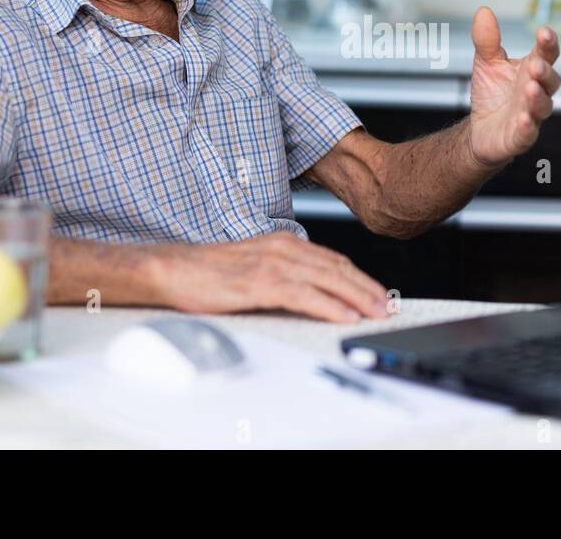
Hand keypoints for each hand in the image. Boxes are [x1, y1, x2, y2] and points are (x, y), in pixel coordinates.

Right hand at [154, 232, 390, 323]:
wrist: (172, 268)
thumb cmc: (208, 271)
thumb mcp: (254, 265)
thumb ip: (283, 273)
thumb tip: (310, 292)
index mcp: (283, 243)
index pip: (333, 261)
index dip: (360, 278)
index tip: (378, 293)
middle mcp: (283, 248)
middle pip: (337, 269)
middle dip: (367, 288)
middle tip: (388, 305)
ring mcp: (272, 264)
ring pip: (327, 280)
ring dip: (357, 298)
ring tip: (376, 312)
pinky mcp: (260, 282)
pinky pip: (303, 295)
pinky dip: (329, 306)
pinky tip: (344, 316)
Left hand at [466, 7, 560, 167]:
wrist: (479, 129)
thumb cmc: (492, 93)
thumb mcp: (486, 62)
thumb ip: (487, 39)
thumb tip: (483, 11)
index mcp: (532, 69)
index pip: (546, 54)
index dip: (548, 44)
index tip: (544, 32)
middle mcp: (537, 91)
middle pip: (549, 81)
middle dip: (544, 72)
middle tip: (535, 64)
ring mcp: (532, 115)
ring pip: (542, 106)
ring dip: (538, 97)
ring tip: (530, 88)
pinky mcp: (521, 136)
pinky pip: (528, 132)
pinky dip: (527, 126)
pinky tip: (524, 120)